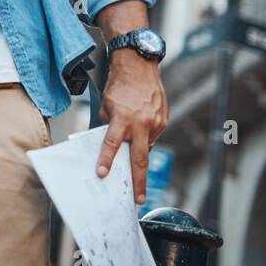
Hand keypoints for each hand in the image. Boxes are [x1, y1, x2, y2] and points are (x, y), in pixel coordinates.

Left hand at [95, 51, 168, 204]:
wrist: (139, 66)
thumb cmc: (119, 85)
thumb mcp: (107, 106)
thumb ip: (108, 126)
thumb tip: (108, 146)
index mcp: (123, 118)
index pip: (112, 144)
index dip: (106, 160)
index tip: (102, 174)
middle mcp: (142, 123)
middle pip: (139, 159)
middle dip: (138, 181)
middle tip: (137, 199)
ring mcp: (155, 123)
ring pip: (146, 147)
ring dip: (138, 154)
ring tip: (131, 158)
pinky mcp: (163, 121)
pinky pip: (152, 137)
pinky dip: (144, 139)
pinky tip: (138, 134)